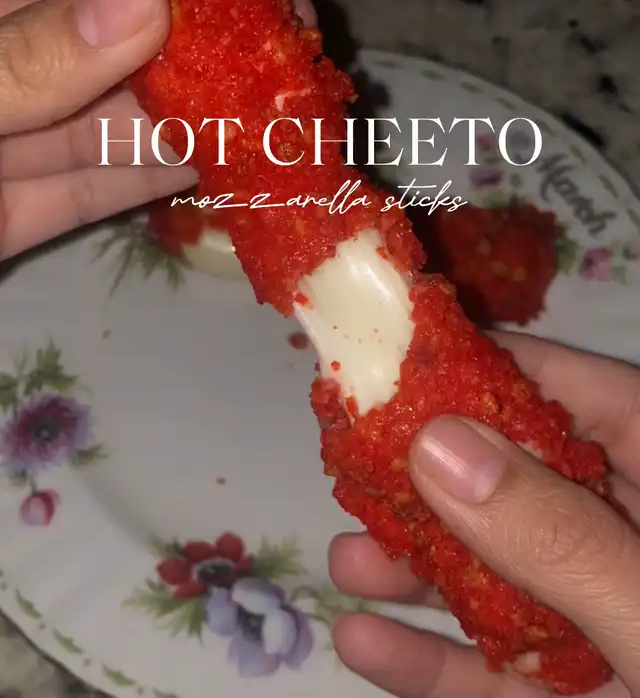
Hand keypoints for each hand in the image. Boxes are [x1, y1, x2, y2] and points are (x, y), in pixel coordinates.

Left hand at [0, 0, 315, 259]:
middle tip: (277, 17)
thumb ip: (26, 59)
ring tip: (280, 89)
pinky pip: (92, 184)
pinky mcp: (13, 210)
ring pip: (105, 110)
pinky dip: (155, 172)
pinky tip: (225, 154)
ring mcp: (0, 137)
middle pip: (91, 20)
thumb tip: (145, 2)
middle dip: (187, 18)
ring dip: (194, 102)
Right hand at [329, 332, 639, 697]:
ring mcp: (609, 618)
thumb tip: (439, 447)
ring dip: (419, 573)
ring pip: (502, 577)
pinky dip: (435, 663)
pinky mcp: (587, 693)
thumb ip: (562, 541)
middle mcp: (634, 537)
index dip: (483, 373)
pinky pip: (504, 670)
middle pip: (519, 483)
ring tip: (348, 559)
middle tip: (351, 469)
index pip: (571, 394)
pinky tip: (365, 646)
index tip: (393, 371)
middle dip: (431, 482)